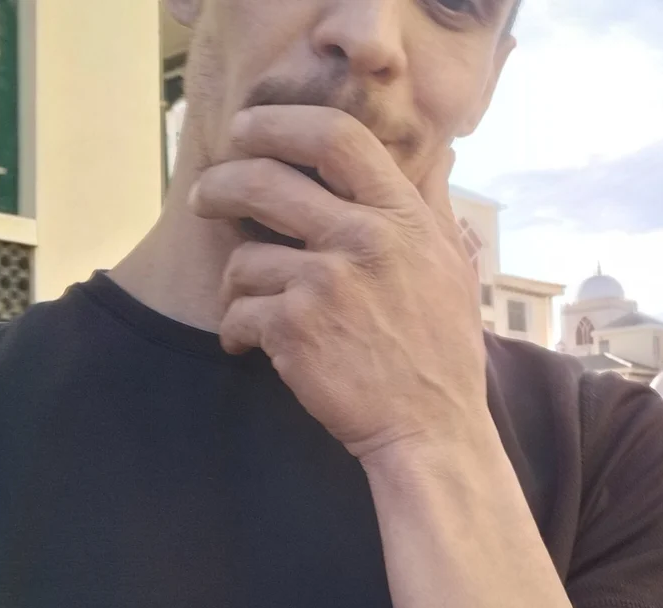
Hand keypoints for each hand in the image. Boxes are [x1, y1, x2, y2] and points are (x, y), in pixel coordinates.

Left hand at [189, 106, 487, 459]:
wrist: (433, 428)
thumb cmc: (445, 351)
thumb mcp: (455, 267)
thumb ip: (436, 206)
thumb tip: (441, 153)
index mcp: (402, 218)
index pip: (335, 136)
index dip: (279, 123)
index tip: (248, 129)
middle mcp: (364, 239)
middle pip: (263, 180)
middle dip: (220, 184)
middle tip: (206, 199)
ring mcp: (327, 283)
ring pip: (243, 258)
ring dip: (237, 285)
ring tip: (250, 307)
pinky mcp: (295, 330)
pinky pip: (238, 312)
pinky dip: (237, 331)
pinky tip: (251, 346)